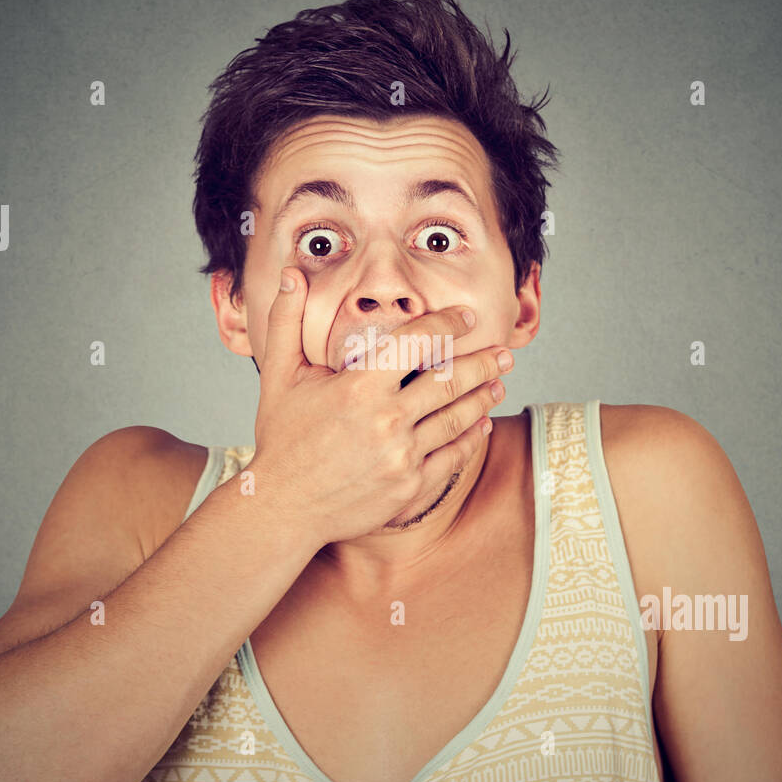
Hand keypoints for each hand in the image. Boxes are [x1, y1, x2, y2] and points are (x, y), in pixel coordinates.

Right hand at [247, 266, 512, 545]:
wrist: (283, 507)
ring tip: (498, 384)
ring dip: (481, 397)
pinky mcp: (409, 487)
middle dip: (482, 363)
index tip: (466, 316)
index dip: (447, 324)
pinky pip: (450, 458)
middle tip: (504, 352)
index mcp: (360, 387)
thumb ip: (287, 321)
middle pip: (449, 381)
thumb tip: (293, 274)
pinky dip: (470, 439)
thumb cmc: (280, 439)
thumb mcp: (277, 376)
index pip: (417, 342)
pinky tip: (480, 425)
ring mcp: (401, 456)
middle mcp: (387, 420)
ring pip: (456, 418)